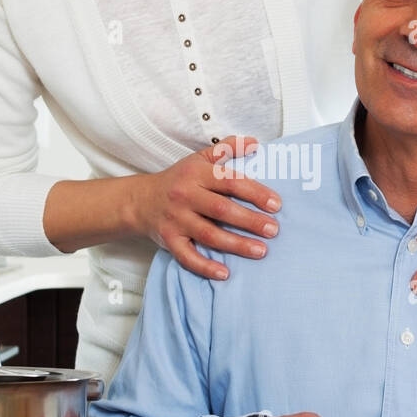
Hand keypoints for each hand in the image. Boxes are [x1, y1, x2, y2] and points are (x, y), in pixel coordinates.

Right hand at [133, 136, 280, 280]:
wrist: (140, 200)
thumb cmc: (179, 179)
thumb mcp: (200, 158)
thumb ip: (227, 149)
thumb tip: (255, 143)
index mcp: (196, 174)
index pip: (230, 181)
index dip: (255, 192)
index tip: (276, 204)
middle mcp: (185, 196)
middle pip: (222, 210)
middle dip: (250, 221)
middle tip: (274, 230)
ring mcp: (176, 220)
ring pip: (209, 235)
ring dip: (237, 245)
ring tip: (261, 251)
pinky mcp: (169, 240)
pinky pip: (187, 257)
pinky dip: (205, 267)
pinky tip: (225, 273)